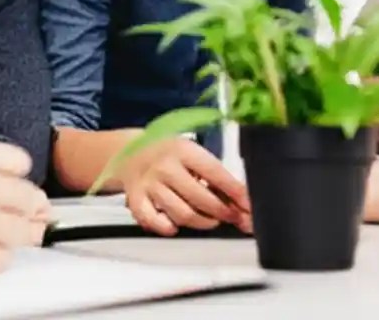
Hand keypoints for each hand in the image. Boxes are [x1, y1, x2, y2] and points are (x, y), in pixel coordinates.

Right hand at [119, 138, 250, 236]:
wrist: (130, 152)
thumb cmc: (168, 154)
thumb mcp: (192, 153)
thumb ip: (214, 175)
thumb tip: (241, 201)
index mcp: (184, 151)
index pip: (216, 174)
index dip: (236, 192)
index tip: (249, 206)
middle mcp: (166, 167)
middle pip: (201, 198)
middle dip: (223, 212)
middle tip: (234, 217)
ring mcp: (150, 185)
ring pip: (182, 214)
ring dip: (202, 222)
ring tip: (211, 220)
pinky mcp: (136, 201)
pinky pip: (155, 223)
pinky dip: (169, 228)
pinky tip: (177, 224)